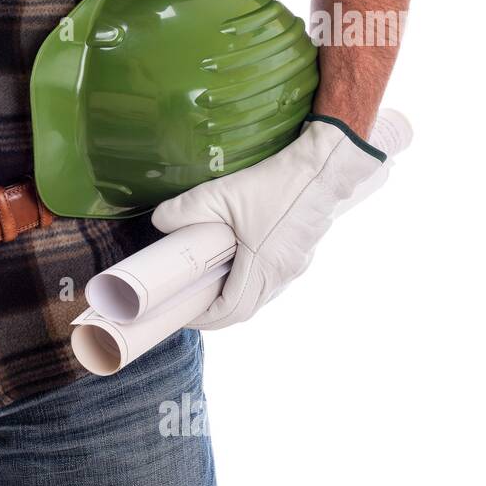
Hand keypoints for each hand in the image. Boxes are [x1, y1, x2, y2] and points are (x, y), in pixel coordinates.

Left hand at [151, 117, 384, 329]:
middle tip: (191, 302)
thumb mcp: (221, 194)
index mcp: (263, 269)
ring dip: (235, 298)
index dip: (203, 318)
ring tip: (210, 286)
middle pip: (245, 311)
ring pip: (261, 297)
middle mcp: (282, 275)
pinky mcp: (302, 255)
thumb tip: (160, 221)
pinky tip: (238, 266)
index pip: (230, 312)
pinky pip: (273, 281)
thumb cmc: (277, 184)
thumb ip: (185, 209)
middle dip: (216, 313)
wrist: (325, 167)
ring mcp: (296, 267)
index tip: (183, 313)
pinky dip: (251, 283)